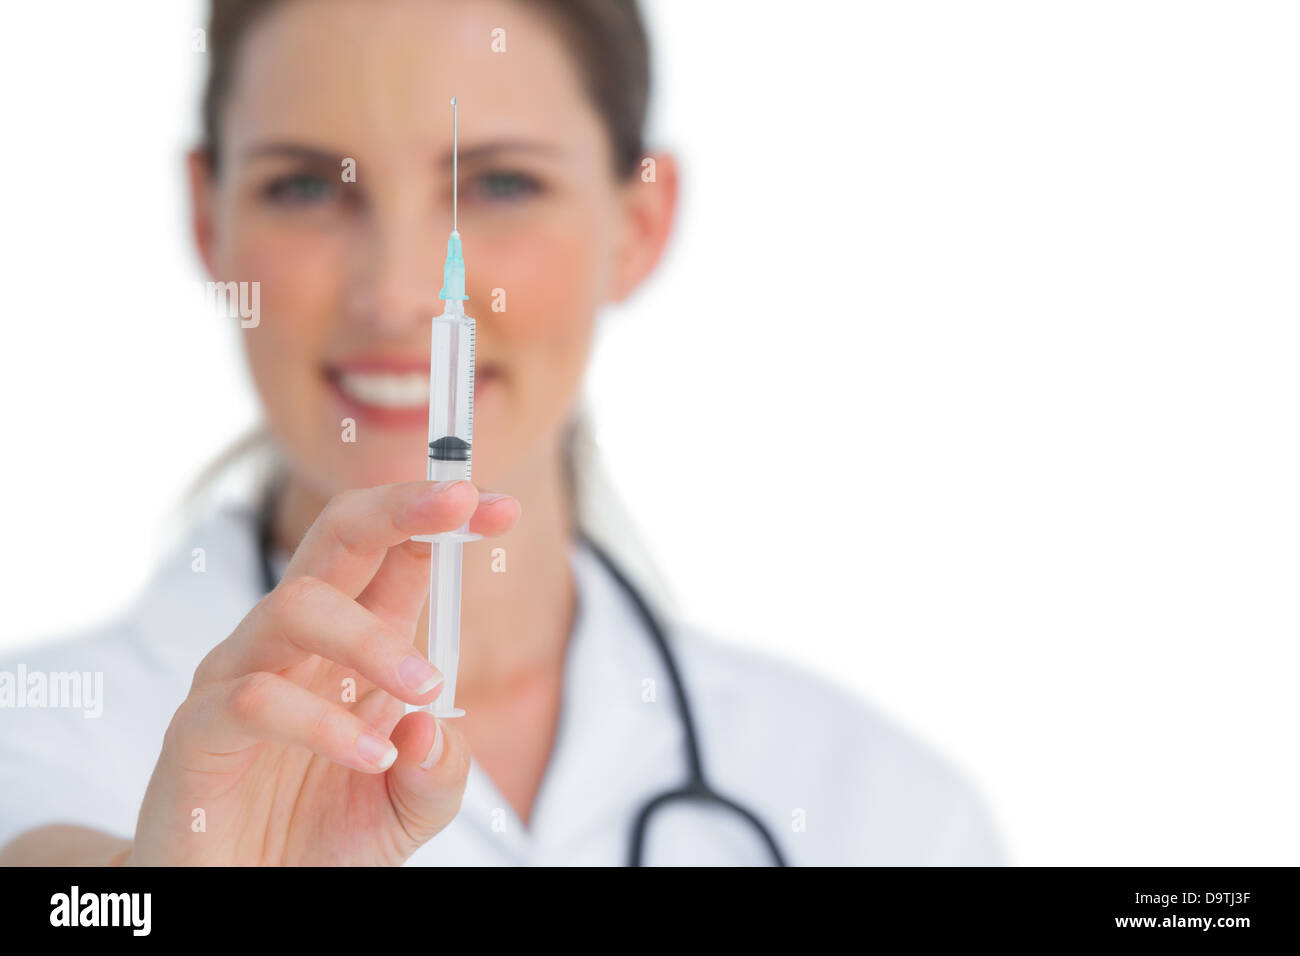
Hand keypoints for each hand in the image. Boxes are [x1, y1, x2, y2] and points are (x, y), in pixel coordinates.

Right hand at [125, 479, 518, 864]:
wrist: (242, 905)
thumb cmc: (321, 842)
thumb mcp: (410, 810)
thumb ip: (439, 770)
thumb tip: (433, 725)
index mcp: (352, 646)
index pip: (394, 555)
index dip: (441, 521)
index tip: (501, 507)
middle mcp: (293, 646)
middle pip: (336, 539)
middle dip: (401, 510)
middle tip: (462, 504)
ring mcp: (237, 679)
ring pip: (294, 605)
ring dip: (372, 638)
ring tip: (425, 688)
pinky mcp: (196, 734)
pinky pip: (255, 699)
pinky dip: (324, 725)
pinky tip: (372, 759)